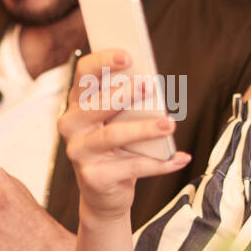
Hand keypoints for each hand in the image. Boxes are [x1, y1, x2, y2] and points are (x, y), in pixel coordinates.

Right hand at [59, 49, 190, 221]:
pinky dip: (159, 164)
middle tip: (151, 85)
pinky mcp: (92, 177)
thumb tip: (153, 88)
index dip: (102, 62)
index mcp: (78, 103)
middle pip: (97, 104)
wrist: (105, 194)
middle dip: (125, 93)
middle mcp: (71, 124)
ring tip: (170, 124)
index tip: (127, 56)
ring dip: (144, 129)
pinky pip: (130, 167)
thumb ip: (130, 104)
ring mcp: (78, 152)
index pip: (84, 74)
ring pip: (112, 135)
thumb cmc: (117, 148)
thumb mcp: (121, 121)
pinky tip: (179, 158)